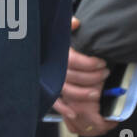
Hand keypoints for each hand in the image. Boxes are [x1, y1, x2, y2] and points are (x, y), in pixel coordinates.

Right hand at [51, 17, 115, 136]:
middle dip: (92, 77)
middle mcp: (49, 67)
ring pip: (66, 90)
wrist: (30, 46)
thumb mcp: (57, 30)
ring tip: (97, 93)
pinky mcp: (44, 88)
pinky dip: (63, 108)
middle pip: (72, 76)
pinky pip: (53, 101)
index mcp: (54, 52)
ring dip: (82, 94)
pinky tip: (74, 114)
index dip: (90, 63)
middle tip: (106, 73)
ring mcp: (46, 79)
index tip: (102, 62)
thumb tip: (76, 23)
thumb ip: (67, 26)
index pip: (73, 60)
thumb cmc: (48, 39)